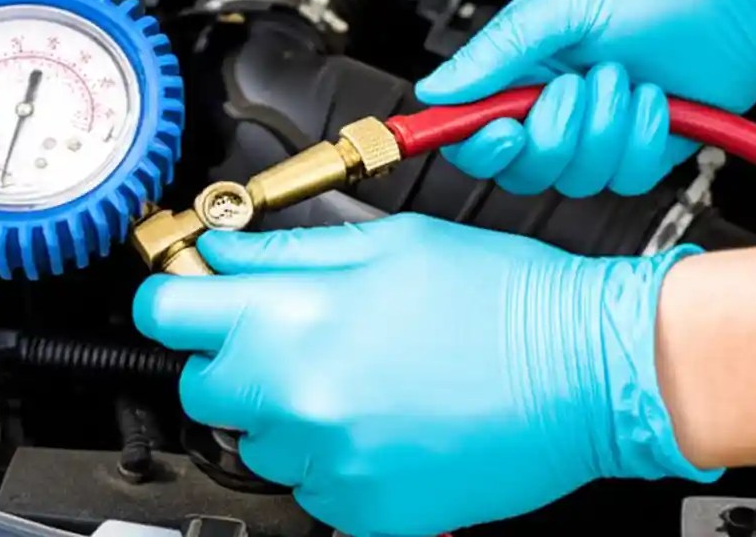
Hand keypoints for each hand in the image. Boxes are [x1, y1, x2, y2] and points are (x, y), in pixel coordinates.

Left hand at [133, 214, 719, 535]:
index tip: (193, 291)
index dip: (176, 294)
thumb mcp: (390, 245)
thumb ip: (287, 252)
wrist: (590, 371)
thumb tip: (222, 250)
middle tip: (294, 331)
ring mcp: (330, 464)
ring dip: (287, 408)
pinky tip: (384, 418)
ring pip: (258, 440)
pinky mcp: (364, 511)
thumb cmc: (505, 299)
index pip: (166, 313)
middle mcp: (299, 399)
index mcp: (296, 318)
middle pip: (202, 385)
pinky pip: (310, 487)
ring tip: (359, 375)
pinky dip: (332, 455)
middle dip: (233, 355)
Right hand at [416, 0, 755, 197]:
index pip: (476, 126)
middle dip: (553, 134)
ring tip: (627, 79)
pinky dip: (643, 139)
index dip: (478, 141)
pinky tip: (657, 100)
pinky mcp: (646, 147)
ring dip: (605, 129)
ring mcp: (602, 128)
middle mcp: (558, 101)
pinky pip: (626, 177)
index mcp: (526, 64)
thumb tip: (437, 87)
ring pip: (575, 176)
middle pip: (522, 165)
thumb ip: (496, 51)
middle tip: (578, 87)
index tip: (498, 133)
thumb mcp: (564, 3)